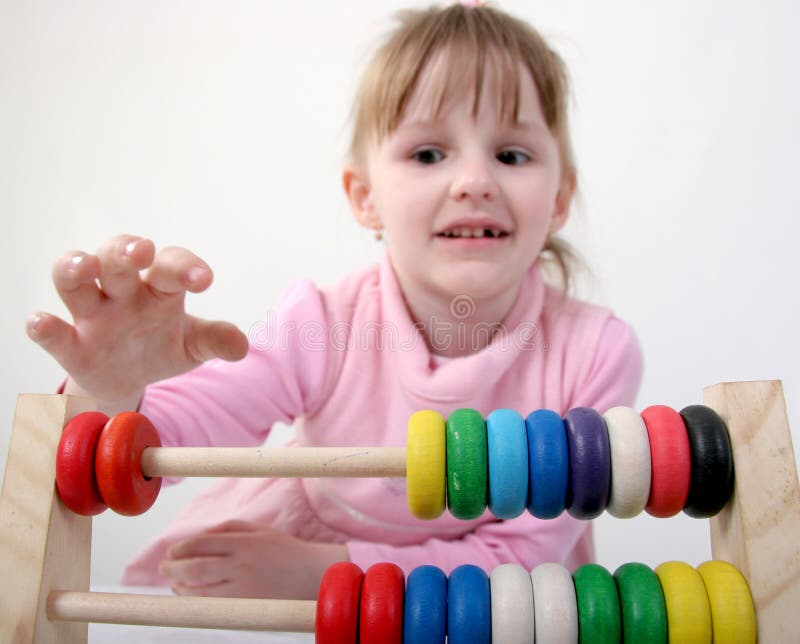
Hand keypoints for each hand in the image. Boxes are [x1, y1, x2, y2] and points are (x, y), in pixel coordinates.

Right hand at [27, 235, 248, 413]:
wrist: (130, 379)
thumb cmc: (163, 346)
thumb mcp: (195, 346)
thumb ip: (215, 340)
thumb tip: (241, 346)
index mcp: (159, 288)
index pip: (170, 265)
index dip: (185, 267)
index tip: (204, 281)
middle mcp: (123, 293)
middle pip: (117, 258)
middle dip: (127, 249)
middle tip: (143, 250)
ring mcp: (93, 316)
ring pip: (74, 280)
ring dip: (75, 267)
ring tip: (85, 264)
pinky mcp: (71, 346)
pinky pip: (53, 333)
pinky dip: (44, 327)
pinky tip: (41, 321)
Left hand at [159, 520, 348, 598]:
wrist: (311, 574)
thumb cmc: (284, 550)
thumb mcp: (259, 530)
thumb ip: (230, 528)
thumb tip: (202, 535)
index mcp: (243, 542)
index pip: (201, 543)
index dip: (181, 548)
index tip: (172, 551)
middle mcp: (241, 564)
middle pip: (196, 567)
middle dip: (173, 568)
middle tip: (164, 568)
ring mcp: (243, 587)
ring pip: (201, 590)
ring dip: (182, 588)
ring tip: (175, 585)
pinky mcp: (247, 605)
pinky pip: (214, 604)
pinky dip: (198, 601)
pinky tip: (192, 597)